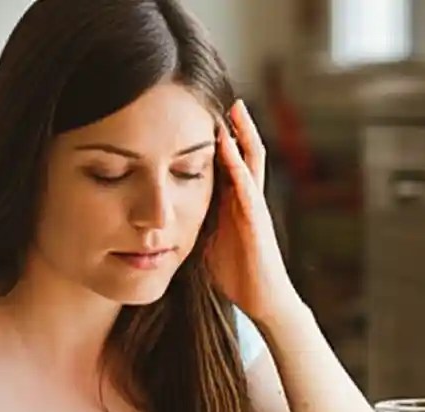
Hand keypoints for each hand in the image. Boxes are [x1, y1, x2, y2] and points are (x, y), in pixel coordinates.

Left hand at [207, 100, 301, 325]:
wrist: (262, 300)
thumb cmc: (235, 273)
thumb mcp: (205, 240)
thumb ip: (191, 221)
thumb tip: (162, 213)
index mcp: (233, 202)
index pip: (225, 161)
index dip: (216, 138)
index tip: (199, 113)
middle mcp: (246, 199)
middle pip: (243, 153)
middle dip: (236, 126)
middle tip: (224, 97)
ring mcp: (255, 208)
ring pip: (251, 162)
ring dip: (243, 135)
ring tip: (235, 109)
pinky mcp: (257, 221)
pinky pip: (248, 187)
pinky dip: (238, 165)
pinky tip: (229, 147)